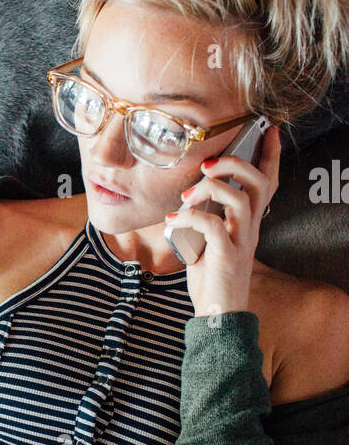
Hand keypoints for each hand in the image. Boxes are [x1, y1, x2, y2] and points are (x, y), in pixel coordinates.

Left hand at [165, 124, 280, 318]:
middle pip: (259, 182)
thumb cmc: (211, 276)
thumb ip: (206, 216)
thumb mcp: (207, 239)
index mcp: (247, 221)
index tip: (269, 130)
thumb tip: (188, 194)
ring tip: (186, 197)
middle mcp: (249, 228)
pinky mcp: (227, 257)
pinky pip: (213, 227)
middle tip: (207, 165)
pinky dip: (190, 218)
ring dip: (211, 189)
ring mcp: (241, 242)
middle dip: (235, 164)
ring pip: (240, 200)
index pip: (267, 182)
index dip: (271, 155)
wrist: (216, 314)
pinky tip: (172, 221)